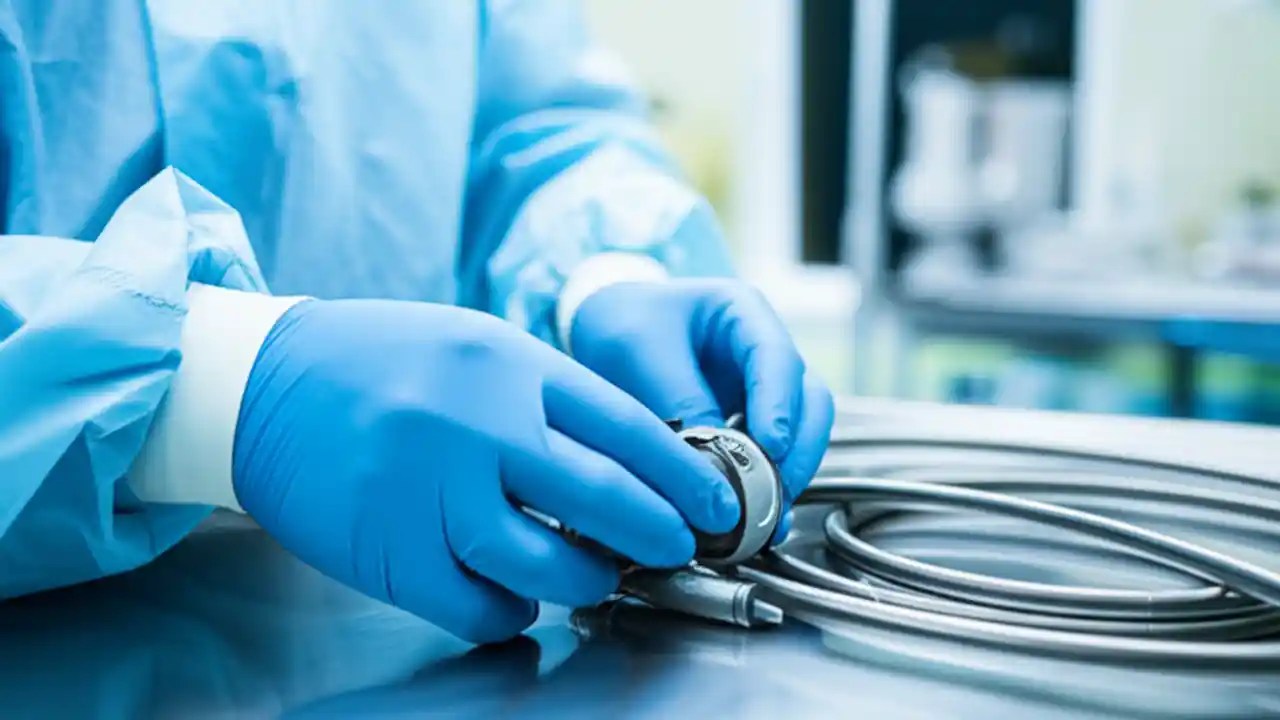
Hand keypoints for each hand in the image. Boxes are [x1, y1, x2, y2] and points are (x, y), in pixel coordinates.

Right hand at [231, 300, 738, 643]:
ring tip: (595, 576)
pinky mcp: (392, 550)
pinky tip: (516, 594)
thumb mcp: (476, 347)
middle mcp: (477, 425)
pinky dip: (512, 608)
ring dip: (587, 579)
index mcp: (508, 366)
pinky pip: (479, 603)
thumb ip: (547, 398)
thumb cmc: (381, 362)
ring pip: (546, 561)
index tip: (715, 502)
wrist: (263, 383)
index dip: (683, 474)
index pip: (626, 428)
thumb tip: (629, 463)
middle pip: (603, 496)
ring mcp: (432, 490)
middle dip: (657, 532)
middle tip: (677, 547)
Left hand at [569, 280, 834, 538]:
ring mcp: (760, 391)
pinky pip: (769, 458)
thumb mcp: (638, 350)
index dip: (780, 404)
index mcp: (743, 313)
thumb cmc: (621, 323)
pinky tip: (748, 515)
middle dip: (798, 450)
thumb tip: (711, 463)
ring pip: (801, 434)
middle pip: (809, 402)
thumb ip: (678, 399)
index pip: (778, 357)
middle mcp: (763, 353)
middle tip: (774, 492)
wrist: (598, 329)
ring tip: (763, 515)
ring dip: (786, 476)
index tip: (770, 446)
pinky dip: (763, 487)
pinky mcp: (747, 426)